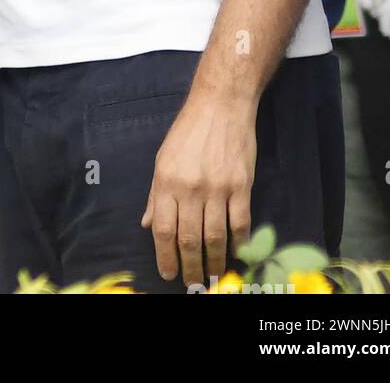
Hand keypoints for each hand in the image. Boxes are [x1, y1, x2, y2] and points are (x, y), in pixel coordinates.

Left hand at [141, 93, 255, 287]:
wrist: (220, 105)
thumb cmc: (188, 132)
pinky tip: (237, 253)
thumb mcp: (163, 159)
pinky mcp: (241, 186)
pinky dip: (239, 243)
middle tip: (193, 284)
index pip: (164, 229)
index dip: (165, 256)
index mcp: (167, 180)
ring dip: (215, 261)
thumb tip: (148, 225)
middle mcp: (190, 187)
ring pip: (215, 237)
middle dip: (190, 267)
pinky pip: (240, 223)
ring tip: (215, 277)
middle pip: (189, 238)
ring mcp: (217, 188)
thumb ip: (156, 194)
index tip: (167, 273)